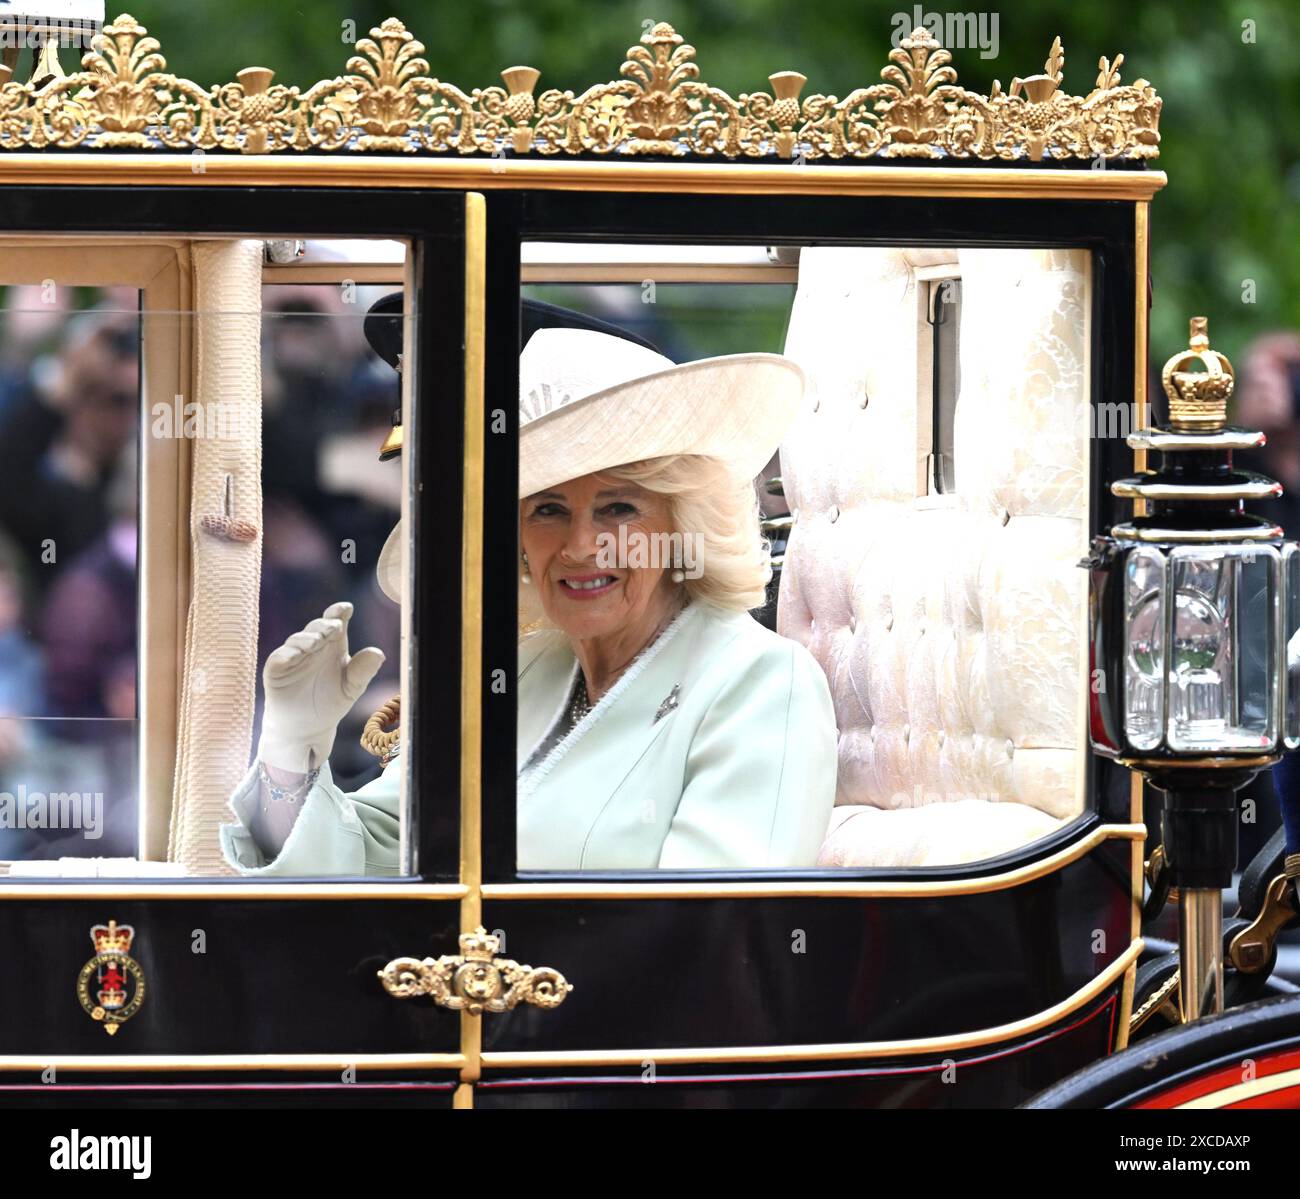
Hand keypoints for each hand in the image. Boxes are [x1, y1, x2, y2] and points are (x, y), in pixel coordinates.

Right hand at [256, 601, 384, 772]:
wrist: (308, 728)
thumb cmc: (331, 701)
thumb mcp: (352, 687)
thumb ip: (363, 670)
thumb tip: (379, 653)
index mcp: (333, 645)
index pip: (336, 621)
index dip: (339, 611)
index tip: (346, 608)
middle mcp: (313, 646)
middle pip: (317, 627)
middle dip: (325, 625)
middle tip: (335, 627)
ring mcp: (293, 656)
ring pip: (298, 640)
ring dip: (307, 638)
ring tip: (317, 642)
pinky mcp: (276, 669)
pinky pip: (279, 657)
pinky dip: (287, 654)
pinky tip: (296, 654)